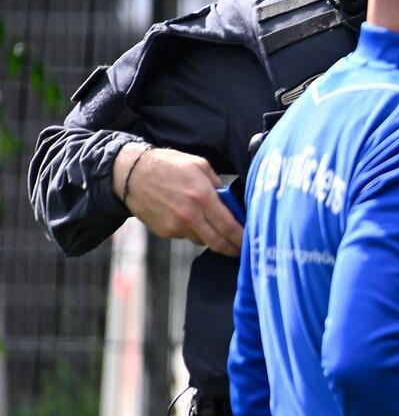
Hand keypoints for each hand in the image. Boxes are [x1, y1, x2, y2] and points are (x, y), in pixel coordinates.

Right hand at [115, 144, 242, 255]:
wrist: (130, 174)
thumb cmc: (167, 165)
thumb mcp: (199, 165)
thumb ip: (218, 185)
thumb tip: (231, 202)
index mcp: (202, 197)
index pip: (229, 226)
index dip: (242, 238)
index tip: (251, 243)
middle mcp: (189, 216)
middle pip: (218, 242)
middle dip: (232, 248)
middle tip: (241, 249)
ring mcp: (175, 226)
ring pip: (202, 240)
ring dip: (211, 237)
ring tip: (213, 226)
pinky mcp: (164, 231)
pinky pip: (186, 236)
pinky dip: (192, 231)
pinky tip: (189, 218)